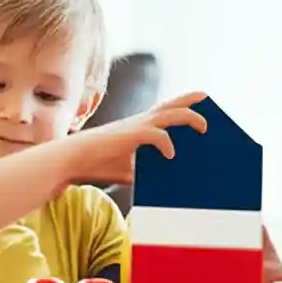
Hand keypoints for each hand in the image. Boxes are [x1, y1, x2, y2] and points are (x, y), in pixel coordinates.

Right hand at [62, 91, 209, 184]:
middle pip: (171, 105)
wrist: (73, 160)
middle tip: (208, 99)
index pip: (165, 110)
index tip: (201, 104)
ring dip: (188, 117)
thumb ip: (147, 171)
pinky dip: (166, 143)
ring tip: (203, 127)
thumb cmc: (98, 164)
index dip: (184, 105)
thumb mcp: (130, 169)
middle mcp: (140, 122)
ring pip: (169, 114)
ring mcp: (136, 127)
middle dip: (191, 101)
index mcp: (140, 126)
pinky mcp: (130, 136)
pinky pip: (156, 135)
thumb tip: (166, 183)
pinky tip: (171, 155)